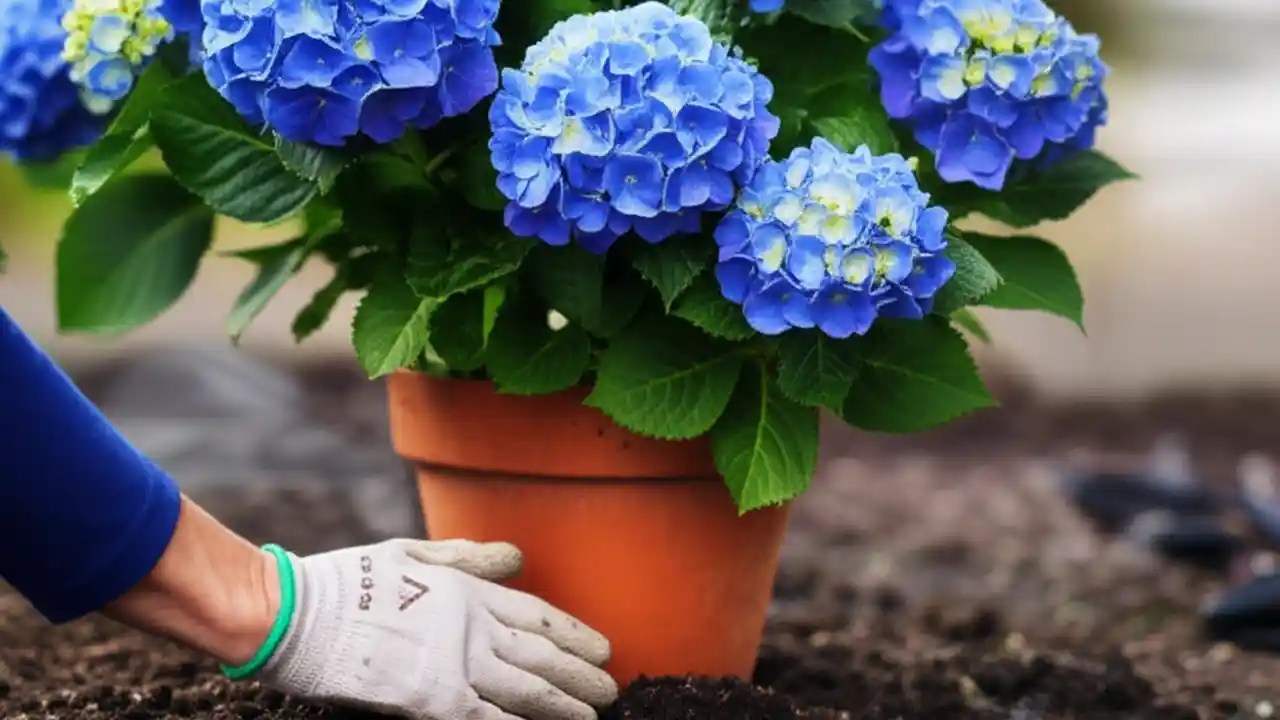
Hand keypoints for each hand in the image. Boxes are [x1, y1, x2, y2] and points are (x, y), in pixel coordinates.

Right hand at [260, 539, 617, 719]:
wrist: (302, 613)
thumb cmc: (351, 580)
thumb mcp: (414, 553)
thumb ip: (469, 558)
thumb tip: (516, 556)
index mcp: (469, 590)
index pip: (536, 616)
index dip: (573, 633)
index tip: (602, 647)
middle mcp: (473, 626)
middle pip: (541, 654)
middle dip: (580, 673)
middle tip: (611, 688)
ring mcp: (456, 664)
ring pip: (527, 689)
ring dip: (564, 703)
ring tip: (594, 713)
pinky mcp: (434, 699)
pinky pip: (490, 719)